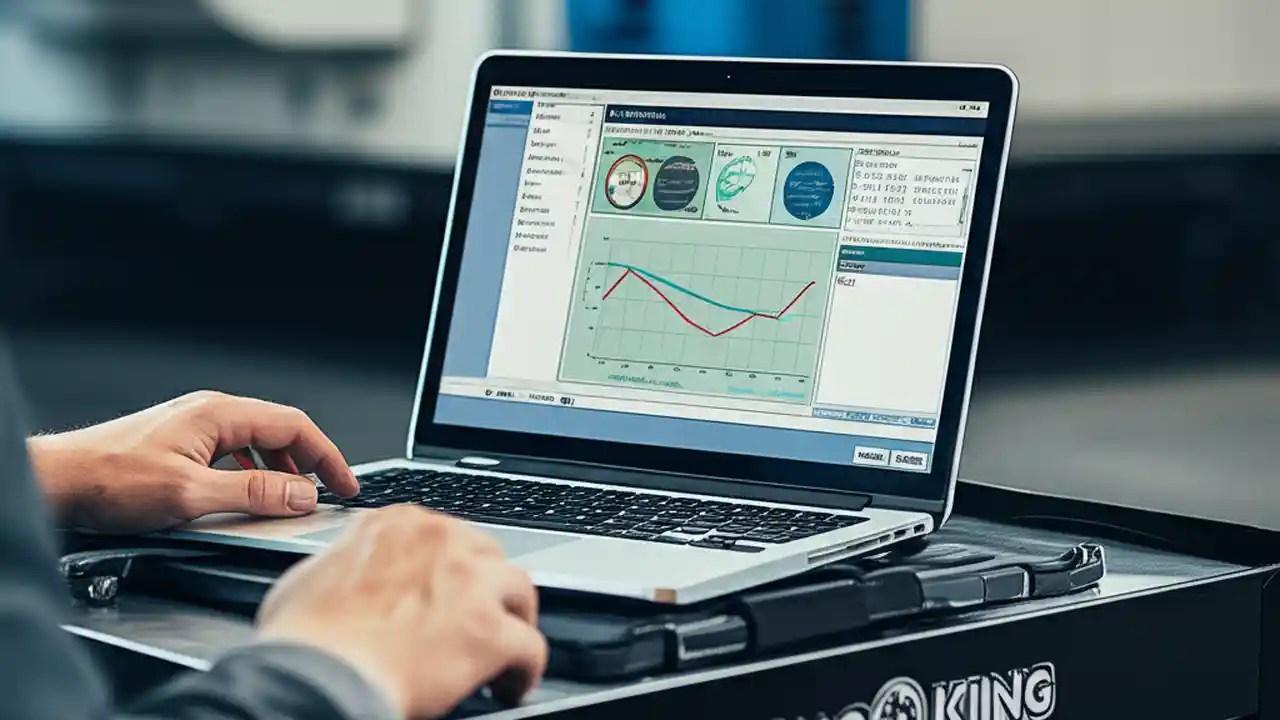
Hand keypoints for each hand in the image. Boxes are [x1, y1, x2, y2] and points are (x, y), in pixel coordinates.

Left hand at [27, 390, 358, 533]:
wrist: (58, 482)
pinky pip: (232, 452)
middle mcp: (209, 413)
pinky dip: (253, 471)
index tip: (345, 484)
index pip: (294, 426)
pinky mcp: (179, 444)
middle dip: (309, 461)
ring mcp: (193, 426)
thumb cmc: (110, 480)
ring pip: (255, 441)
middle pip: (278, 430)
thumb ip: (253, 494)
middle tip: (328, 492)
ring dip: (281, 468)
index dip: (327, 456)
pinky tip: (247, 494)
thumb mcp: (191, 495)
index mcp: (219, 414)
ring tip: (292, 497)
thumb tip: (302, 494)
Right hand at [257, 505, 547, 718]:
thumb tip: (351, 575)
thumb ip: (349, 562)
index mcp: (400, 524)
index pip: (448, 535)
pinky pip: (530, 646)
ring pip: (519, 591)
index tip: (453, 589)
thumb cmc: (303, 636)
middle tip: (481, 617)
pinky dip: (525, 669)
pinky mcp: (490, 630)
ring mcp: (471, 583)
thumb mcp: (314, 574)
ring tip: (508, 648)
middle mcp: (442, 541)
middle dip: (488, 588)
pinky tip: (513, 686)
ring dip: (516, 619)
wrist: (317, 673)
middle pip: (489, 557)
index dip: (455, 567)